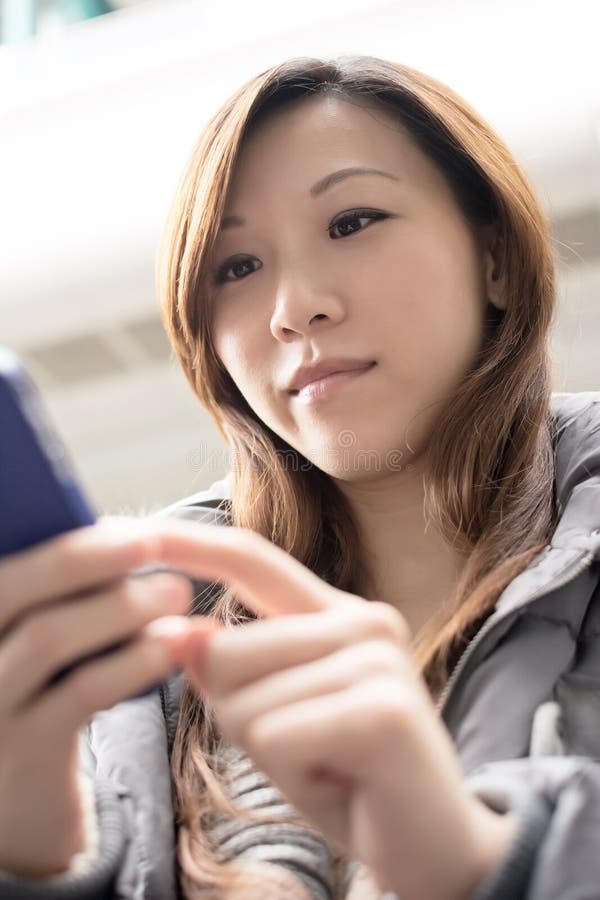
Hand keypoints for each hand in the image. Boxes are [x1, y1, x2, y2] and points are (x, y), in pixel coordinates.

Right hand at [0, 518, 190, 876]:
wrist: (25, 801)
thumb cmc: (47, 693)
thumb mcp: (43, 637)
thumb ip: (61, 591)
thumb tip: (120, 533)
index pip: (5, 559)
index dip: (61, 534)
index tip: (118, 521)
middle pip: (12, 586)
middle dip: (87, 556)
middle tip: (152, 542)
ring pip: (47, 637)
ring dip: (120, 606)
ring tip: (177, 594)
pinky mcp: (21, 750)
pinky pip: (80, 692)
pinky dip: (133, 660)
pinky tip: (173, 644)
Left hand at [147, 520, 516, 899]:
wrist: (435, 847)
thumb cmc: (350, 777)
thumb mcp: (276, 719)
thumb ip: (231, 672)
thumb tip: (176, 631)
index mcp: (337, 615)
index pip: (255, 561)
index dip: (194, 544)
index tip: (141, 533)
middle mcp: (362, 622)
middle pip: (226, 651)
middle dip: (242, 718)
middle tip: (309, 749)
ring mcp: (376, 660)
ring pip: (244, 701)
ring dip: (271, 753)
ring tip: (331, 765)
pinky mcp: (381, 709)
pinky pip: (275, 738)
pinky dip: (293, 774)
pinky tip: (345, 781)